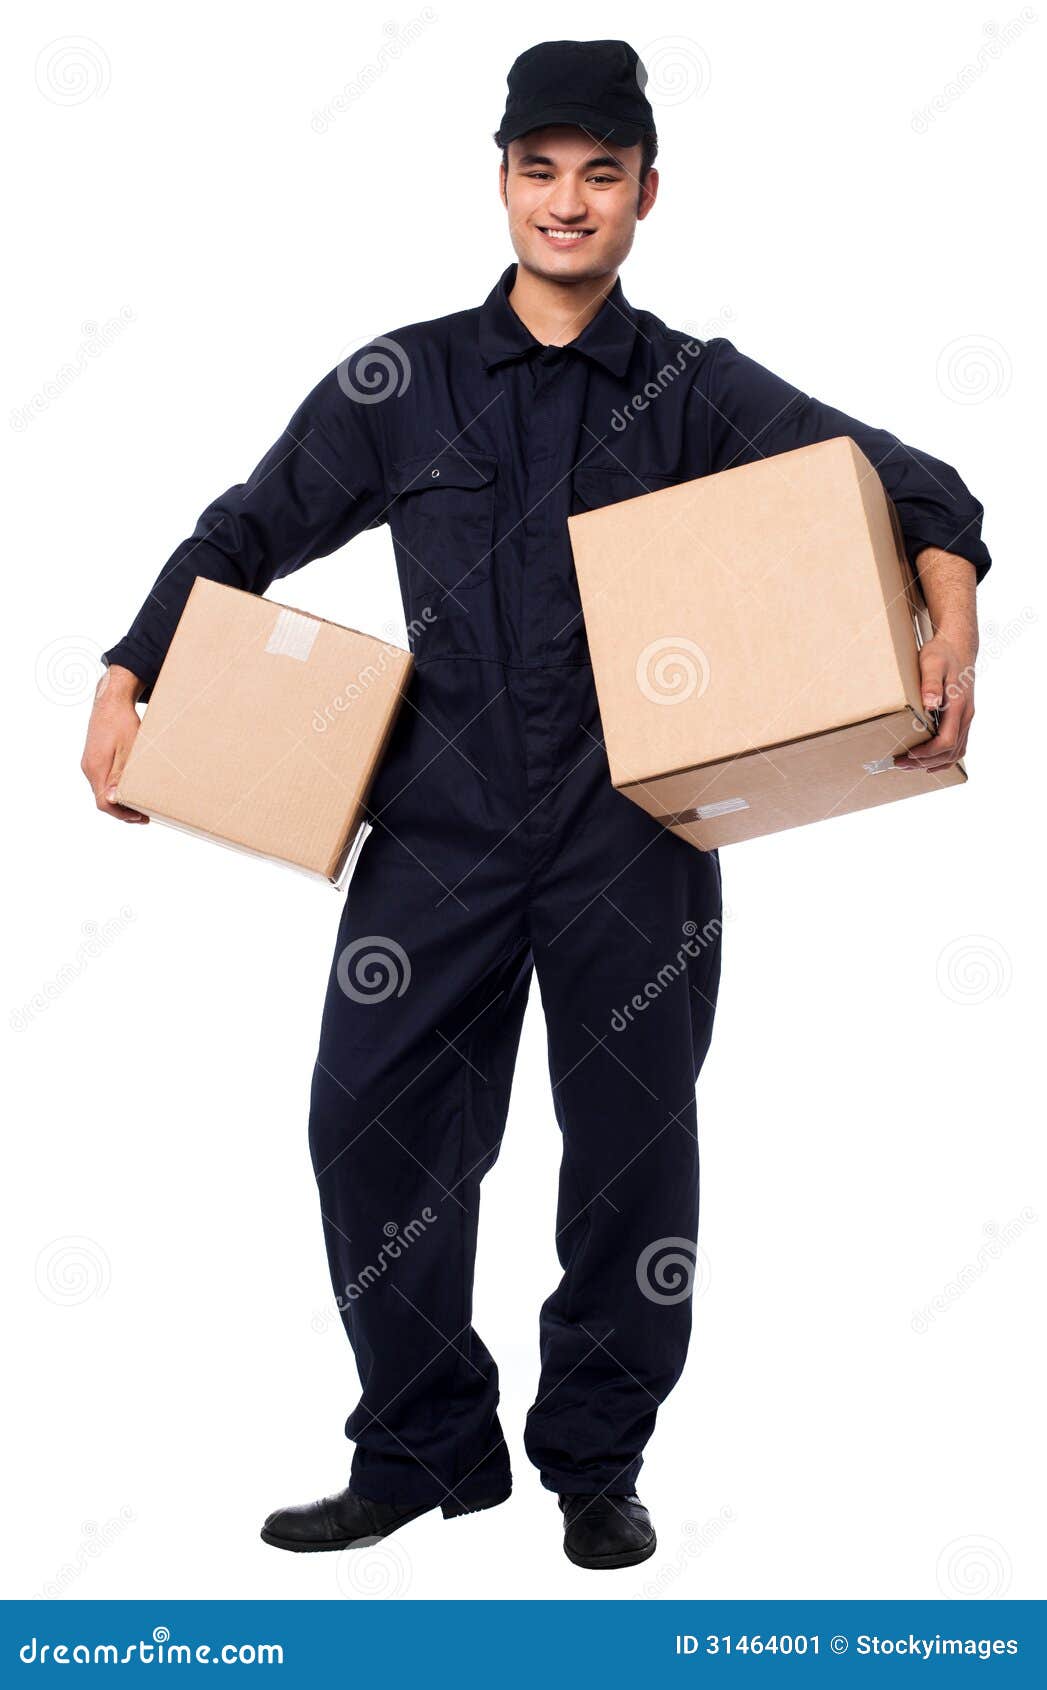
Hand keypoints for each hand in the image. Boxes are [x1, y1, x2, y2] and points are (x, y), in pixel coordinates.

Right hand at [81, 665, 148, 821]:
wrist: (110, 701)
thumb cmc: (122, 722)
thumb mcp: (127, 749)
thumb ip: (119, 775)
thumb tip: (111, 799)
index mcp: (96, 768)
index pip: (103, 802)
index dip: (121, 814)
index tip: (140, 816)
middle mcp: (89, 768)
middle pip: (102, 799)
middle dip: (122, 810)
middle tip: (144, 815)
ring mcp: (89, 763)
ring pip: (102, 790)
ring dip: (119, 800)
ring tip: (140, 804)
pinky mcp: (93, 759)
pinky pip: (102, 780)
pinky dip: (115, 788)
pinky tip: (130, 787)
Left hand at [893, 630, 975, 772]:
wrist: (958, 646)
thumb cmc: (942, 653)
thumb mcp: (932, 663)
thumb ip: (931, 684)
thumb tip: (931, 703)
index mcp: (958, 705)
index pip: (946, 741)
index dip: (927, 754)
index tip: (907, 755)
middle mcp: (966, 715)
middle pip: (950, 752)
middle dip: (924, 762)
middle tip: (900, 764)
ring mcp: (966, 717)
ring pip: (956, 752)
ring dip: (934, 763)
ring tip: (910, 765)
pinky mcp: (963, 717)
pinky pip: (958, 745)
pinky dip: (944, 758)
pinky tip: (928, 762)